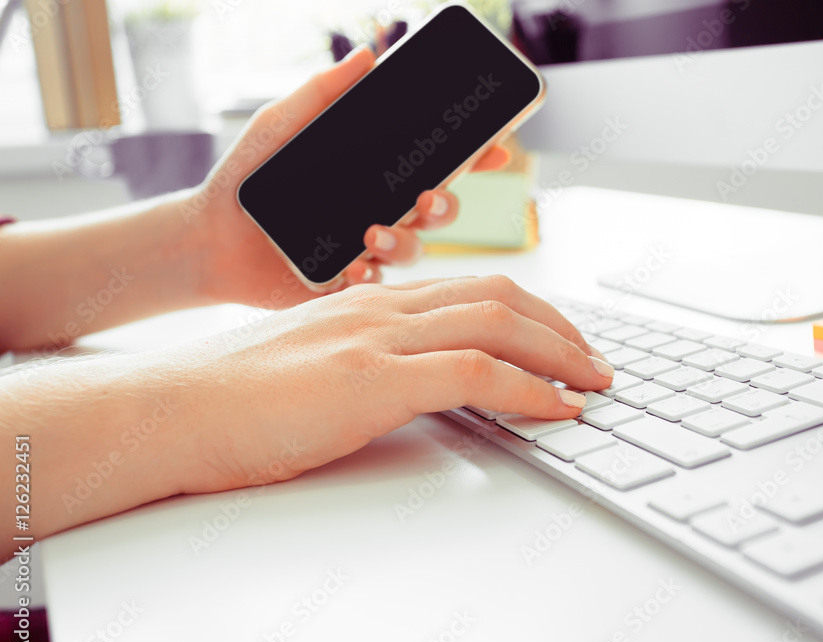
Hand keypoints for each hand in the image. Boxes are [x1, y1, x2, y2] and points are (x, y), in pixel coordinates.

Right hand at [179, 276, 614, 493]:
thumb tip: (418, 387)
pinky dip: (531, 387)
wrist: (173, 408)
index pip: (472, 290)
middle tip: (597, 360)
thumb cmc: (236, 395)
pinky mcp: (369, 378)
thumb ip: (370, 364)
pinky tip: (560, 407)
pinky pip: (475, 372)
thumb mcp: (318, 366)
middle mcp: (382, 308)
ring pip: (498, 324)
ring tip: (597, 382)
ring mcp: (377, 338)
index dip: (530, 311)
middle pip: (499, 296)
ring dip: (562, 353)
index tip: (560, 340)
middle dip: (560, 327)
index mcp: (372, 303)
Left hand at [182, 47, 510, 307]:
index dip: (474, 157)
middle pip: (438, 210)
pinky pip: (373, 286)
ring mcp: (366, 250)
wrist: (206, 234)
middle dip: (447, 204)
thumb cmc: (245, 175)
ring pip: (412, 250)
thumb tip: (368, 54)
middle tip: (431, 195)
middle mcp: (381, 212)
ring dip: (404, 241)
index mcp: (377, 174)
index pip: (438, 163)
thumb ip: (323, 91)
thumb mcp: (281, 123)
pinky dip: (367, 277)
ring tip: (373, 233)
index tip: (495, 146)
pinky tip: (352, 267)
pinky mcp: (345, 286)